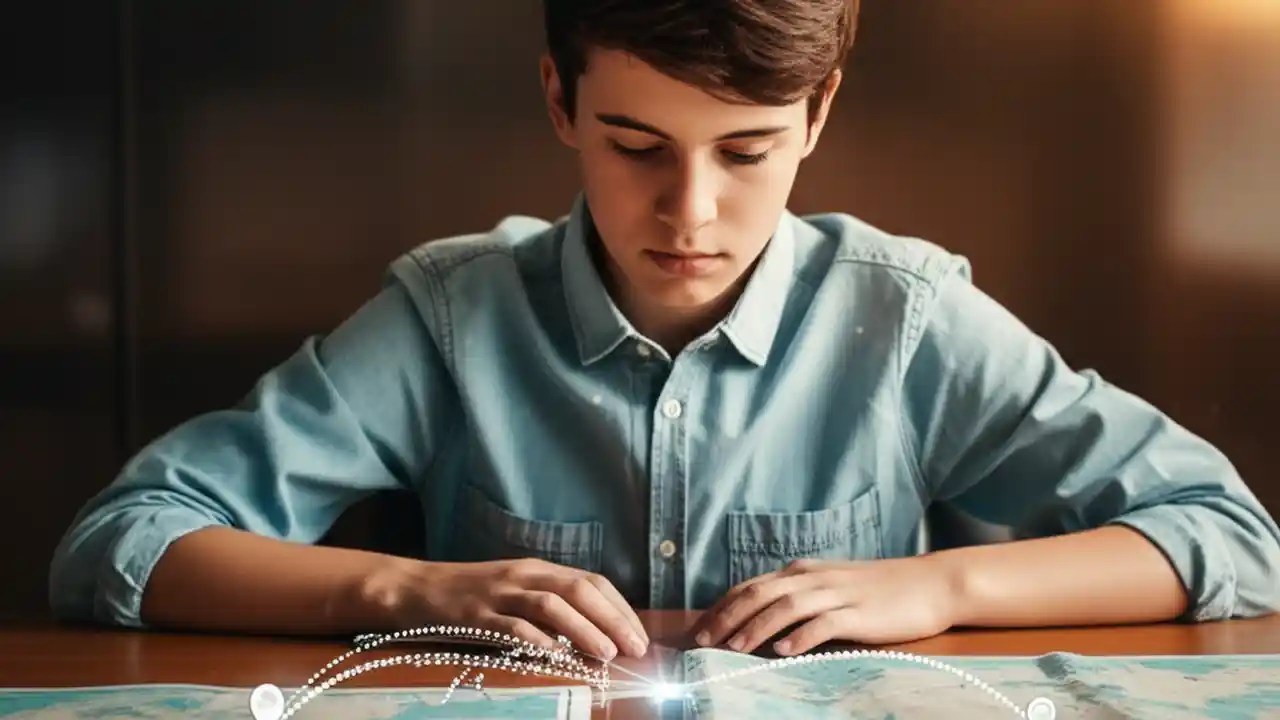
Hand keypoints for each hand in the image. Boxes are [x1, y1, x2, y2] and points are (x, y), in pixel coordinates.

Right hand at [366, 557, 648, 660]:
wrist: (413, 588)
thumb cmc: (469, 595)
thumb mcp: (515, 590)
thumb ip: (549, 606)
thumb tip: (593, 634)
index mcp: (538, 568)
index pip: (592, 581)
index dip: (620, 608)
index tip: (639, 635)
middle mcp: (524, 575)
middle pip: (579, 590)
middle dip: (612, 619)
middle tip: (634, 648)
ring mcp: (499, 593)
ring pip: (552, 605)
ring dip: (584, 629)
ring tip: (606, 653)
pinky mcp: (475, 614)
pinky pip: (512, 626)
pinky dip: (537, 641)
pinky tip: (556, 658)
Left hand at [689, 556, 958, 654]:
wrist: (930, 584)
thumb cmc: (878, 590)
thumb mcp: (830, 586)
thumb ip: (798, 597)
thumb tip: (759, 617)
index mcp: (802, 571)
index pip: (750, 586)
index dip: (721, 607)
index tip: (698, 629)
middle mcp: (813, 578)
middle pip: (760, 593)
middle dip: (727, 617)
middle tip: (703, 641)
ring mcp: (836, 593)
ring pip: (786, 606)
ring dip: (756, 626)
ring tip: (733, 647)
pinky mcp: (858, 612)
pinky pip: (823, 623)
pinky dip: (800, 636)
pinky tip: (783, 651)